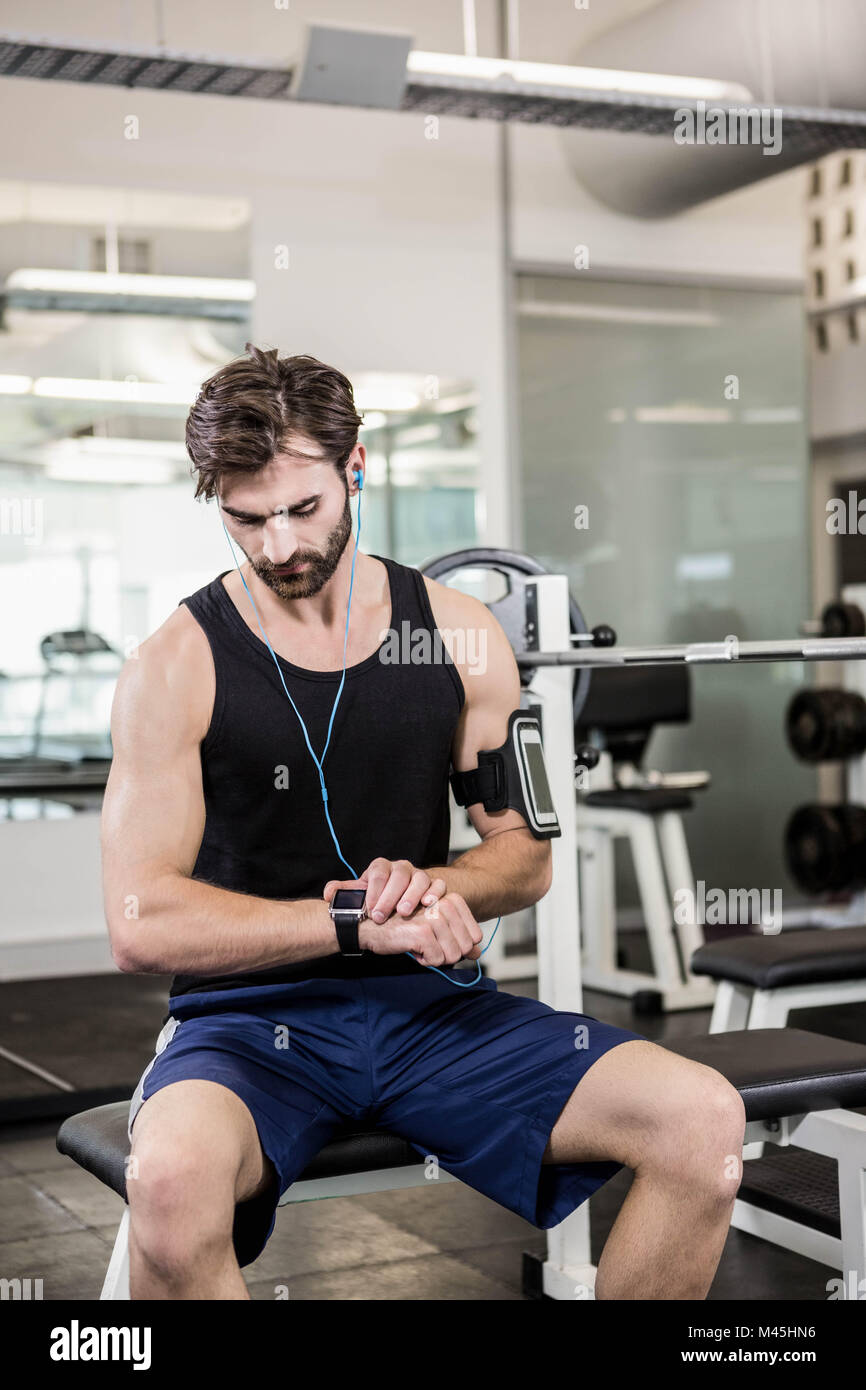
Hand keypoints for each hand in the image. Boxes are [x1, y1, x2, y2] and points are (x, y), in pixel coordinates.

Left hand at [323, 858, 446, 923]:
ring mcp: (420, 875)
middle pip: (399, 875)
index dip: (374, 890)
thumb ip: (346, 893)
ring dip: (412, 895)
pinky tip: (428, 904)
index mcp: (382, 867)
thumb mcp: (362, 894)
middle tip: (381, 916)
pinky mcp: (435, 885)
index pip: (378, 872)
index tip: (369, 909)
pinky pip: (439, 885)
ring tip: (403, 912)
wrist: (403, 898)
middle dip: (390, 896)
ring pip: (420, 878)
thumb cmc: (379, 898)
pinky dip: (434, 893)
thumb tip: (328, 894)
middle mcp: (402, 868)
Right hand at [359, 892, 482, 966]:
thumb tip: (477, 953)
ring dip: (435, 957)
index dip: (460, 945)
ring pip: (453, 955)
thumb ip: (458, 937)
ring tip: (420, 945)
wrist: (370, 923)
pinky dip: (424, 960)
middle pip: (466, 947)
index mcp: (451, 900)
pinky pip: (437, 960)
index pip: (475, 935)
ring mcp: (434, 917)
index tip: (442, 941)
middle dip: (448, 953)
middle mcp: (444, 905)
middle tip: (429, 945)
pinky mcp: (423, 932)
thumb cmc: (401, 924)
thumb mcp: (434, 927)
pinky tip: (412, 949)